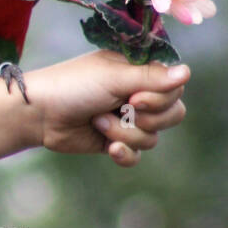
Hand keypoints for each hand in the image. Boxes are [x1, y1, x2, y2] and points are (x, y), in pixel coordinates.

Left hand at [24, 50, 188, 165]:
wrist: (39, 114)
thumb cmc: (73, 86)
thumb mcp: (113, 78)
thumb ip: (151, 78)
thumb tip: (188, 72)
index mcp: (138, 72)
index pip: (175, 87)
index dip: (161, 98)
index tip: (135, 98)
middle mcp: (137, 94)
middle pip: (173, 114)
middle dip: (147, 117)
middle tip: (122, 109)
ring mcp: (127, 119)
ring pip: (153, 137)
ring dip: (124, 132)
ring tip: (97, 121)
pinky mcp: (115, 141)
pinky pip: (137, 155)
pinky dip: (124, 153)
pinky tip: (109, 148)